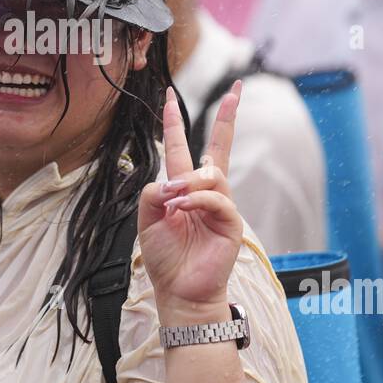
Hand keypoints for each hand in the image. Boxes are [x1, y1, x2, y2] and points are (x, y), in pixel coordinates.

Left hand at [137, 84, 244, 325]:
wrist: (180, 290)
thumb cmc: (165, 258)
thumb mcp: (147, 220)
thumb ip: (153, 193)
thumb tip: (171, 181)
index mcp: (183, 188)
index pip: (182, 148)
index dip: (175, 122)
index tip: (170, 96)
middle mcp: (205, 193)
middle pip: (219, 148)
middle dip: (228, 118)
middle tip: (235, 91)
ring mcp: (220, 206)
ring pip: (210, 174)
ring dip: (188, 183)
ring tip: (173, 201)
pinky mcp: (231, 221)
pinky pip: (216, 198)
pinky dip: (196, 200)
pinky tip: (182, 209)